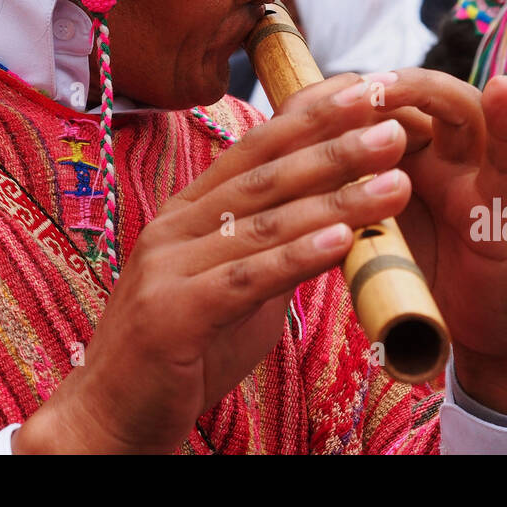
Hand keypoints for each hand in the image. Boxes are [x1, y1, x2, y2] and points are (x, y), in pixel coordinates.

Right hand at [15, 81, 416, 453]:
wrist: (113, 415)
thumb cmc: (183, 349)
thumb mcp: (237, 286)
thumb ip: (274, 247)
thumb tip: (334, 215)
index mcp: (191, 210)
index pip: (257, 148)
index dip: (311, 116)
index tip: (368, 91)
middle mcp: (177, 225)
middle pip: (265, 174)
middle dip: (334, 145)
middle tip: (394, 125)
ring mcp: (169, 266)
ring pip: (263, 221)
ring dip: (335, 198)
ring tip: (394, 181)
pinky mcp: (173, 313)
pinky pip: (245, 279)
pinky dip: (295, 256)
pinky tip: (340, 238)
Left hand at [278, 70, 506, 418]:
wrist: (473, 329)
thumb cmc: (420, 275)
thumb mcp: (369, 230)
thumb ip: (341, 198)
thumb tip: (272, 179)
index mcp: (409, 158)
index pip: (382, 106)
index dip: (348, 96)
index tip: (309, 98)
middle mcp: (445, 155)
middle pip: (420, 95)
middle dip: (383, 85)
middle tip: (348, 86)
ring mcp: (475, 175)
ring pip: (460, 110)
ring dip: (424, 90)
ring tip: (386, 85)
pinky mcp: (501, 207)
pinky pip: (506, 160)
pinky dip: (505, 123)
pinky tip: (498, 87)